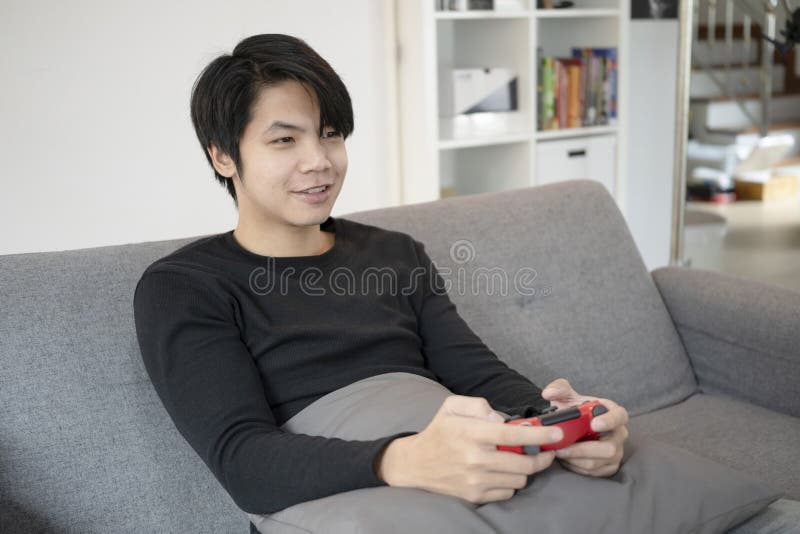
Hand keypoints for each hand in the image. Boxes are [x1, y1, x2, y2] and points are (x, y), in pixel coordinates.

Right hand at [376, 395, 562, 503]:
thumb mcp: (452, 406)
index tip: (557, 434)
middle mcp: (476, 459)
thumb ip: (478, 404)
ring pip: (520, 479)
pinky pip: (508, 492)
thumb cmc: (439, 432)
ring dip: (525, 470)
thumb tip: (501, 419)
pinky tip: (502, 472)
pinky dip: (511, 482)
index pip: (513, 435)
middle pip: (525, 463)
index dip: (540, 434)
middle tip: (546, 451)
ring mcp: (476, 480)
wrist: (416, 464)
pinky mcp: (475, 496)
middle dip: (542, 457)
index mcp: (472, 433)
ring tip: (518, 459)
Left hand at [541, 378, 628, 477]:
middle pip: (608, 447)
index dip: (609, 421)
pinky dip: (576, 467)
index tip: (594, 424)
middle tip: (562, 447)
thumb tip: (548, 393)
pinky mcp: (608, 467)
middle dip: (583, 449)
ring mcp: (615, 452)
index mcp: (612, 412)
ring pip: (597, 462)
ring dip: (575, 459)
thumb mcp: (566, 396)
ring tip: (559, 452)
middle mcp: (618, 434)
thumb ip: (558, 389)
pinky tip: (565, 459)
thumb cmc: (575, 411)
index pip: (619, 416)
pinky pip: (593, 472)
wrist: (572, 428)